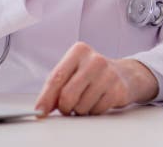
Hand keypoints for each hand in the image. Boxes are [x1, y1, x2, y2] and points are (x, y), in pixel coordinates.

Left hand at [35, 42, 157, 116]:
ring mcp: (109, 74)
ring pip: (81, 106)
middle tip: (68, 106)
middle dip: (64, 106)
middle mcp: (95, 60)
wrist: (123, 74)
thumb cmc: (90, 74)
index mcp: (79, 51)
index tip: (39, 111)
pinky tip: (98, 100)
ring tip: (87, 99)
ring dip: (80, 109)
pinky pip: (96, 111)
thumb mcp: (71, 73)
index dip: (46, 97)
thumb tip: (41, 108)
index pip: (57, 77)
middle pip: (67, 95)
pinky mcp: (118, 89)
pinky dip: (93, 111)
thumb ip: (55, 88)